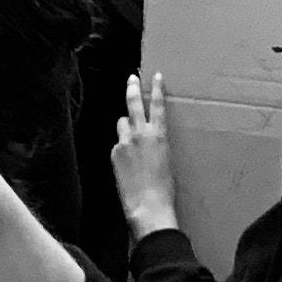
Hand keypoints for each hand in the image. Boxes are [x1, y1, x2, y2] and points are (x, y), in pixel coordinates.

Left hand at [111, 72, 179, 240]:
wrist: (148, 206)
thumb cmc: (164, 189)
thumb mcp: (167, 160)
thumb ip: (156, 144)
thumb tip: (150, 138)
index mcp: (159, 135)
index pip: (157, 105)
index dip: (156, 89)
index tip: (155, 76)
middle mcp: (140, 134)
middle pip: (133, 103)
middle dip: (133, 88)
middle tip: (132, 78)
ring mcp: (124, 142)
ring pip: (122, 123)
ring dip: (126, 125)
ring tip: (131, 135)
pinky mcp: (114, 153)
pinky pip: (118, 144)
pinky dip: (122, 147)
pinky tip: (127, 163)